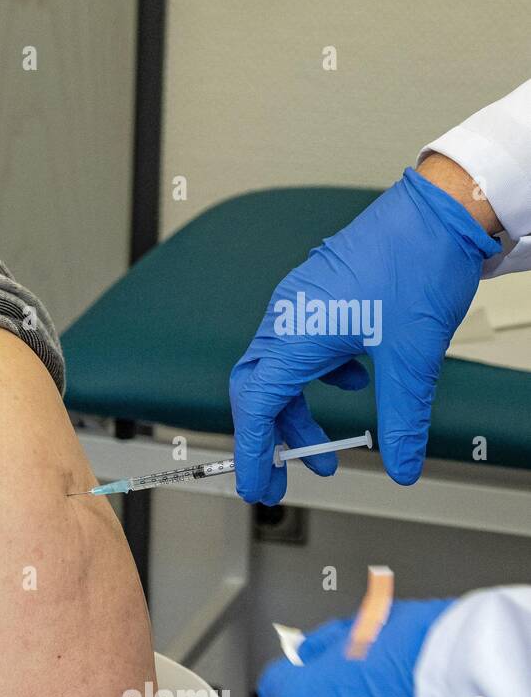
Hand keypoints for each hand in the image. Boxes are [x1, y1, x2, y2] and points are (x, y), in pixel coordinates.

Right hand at [229, 167, 500, 503]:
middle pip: (258, 392)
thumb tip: (402, 465)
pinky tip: (355, 383)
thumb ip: (402, 420)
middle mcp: (286, 318)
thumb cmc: (419, 263)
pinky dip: (318, 380)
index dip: (254, 454)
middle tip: (280, 478)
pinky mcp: (318, 297)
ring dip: (297, 415)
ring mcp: (299, 305)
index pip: (256, 408)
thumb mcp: (413, 357)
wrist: (442, 208)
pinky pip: (301, 350)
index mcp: (295, 334)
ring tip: (327, 447)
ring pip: (279, 373)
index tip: (259, 488)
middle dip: (268, 441)